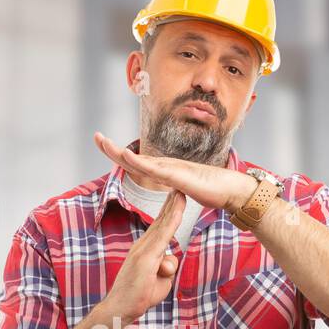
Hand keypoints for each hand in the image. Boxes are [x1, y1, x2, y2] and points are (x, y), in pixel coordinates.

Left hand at [95, 132, 256, 212]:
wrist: (232, 191)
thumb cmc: (213, 190)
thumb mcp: (186, 191)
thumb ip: (177, 191)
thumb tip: (173, 192)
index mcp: (165, 171)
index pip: (137, 162)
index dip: (119, 154)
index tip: (104, 144)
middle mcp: (166, 166)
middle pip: (134, 157)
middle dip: (112, 148)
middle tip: (96, 136)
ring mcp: (172, 170)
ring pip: (141, 160)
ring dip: (121, 152)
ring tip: (103, 142)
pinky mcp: (179, 177)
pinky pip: (156, 170)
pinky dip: (139, 162)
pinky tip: (127, 156)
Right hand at [101, 188, 185, 323]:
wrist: (120, 308)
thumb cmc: (138, 296)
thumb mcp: (159, 281)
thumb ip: (167, 268)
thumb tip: (170, 261)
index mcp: (145, 249)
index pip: (160, 227)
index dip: (169, 211)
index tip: (177, 198)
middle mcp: (143, 245)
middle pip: (160, 220)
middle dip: (172, 202)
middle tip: (180, 185)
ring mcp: (143, 250)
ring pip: (162, 225)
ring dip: (173, 207)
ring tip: (182, 192)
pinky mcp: (145, 257)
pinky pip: (162, 236)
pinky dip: (171, 222)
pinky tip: (178, 211)